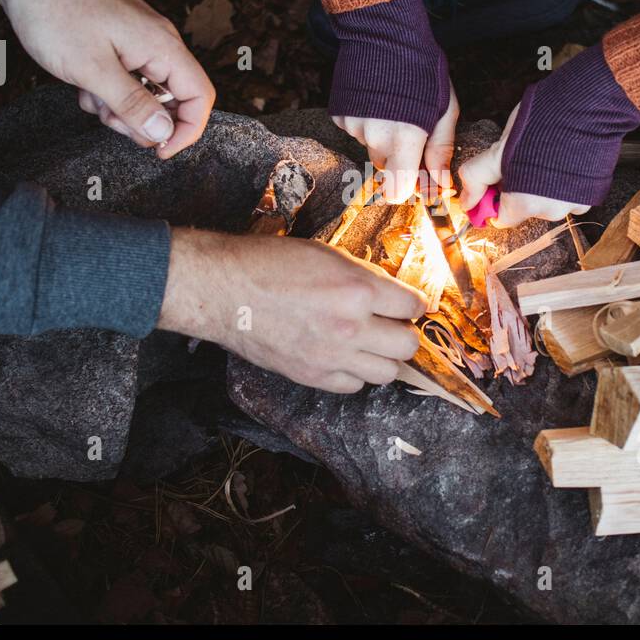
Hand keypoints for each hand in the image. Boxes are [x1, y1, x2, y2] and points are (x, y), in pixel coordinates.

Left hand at [0, 0, 214, 157]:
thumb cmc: (56, 12)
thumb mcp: (93, 69)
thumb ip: (132, 104)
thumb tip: (164, 133)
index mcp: (161, 46)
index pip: (200, 96)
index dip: (187, 130)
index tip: (160, 151)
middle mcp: (157, 43)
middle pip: (174, 99)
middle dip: (143, 120)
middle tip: (110, 120)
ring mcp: (138, 42)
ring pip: (146, 93)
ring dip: (119, 107)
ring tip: (89, 95)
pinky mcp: (120, 43)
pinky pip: (126, 79)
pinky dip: (106, 90)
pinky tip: (82, 81)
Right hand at [158, 229, 424, 392]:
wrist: (224, 290)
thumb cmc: (268, 263)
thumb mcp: (326, 255)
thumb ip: (363, 276)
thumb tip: (391, 292)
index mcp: (357, 290)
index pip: (413, 305)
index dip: (415, 304)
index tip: (411, 305)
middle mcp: (351, 327)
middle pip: (407, 345)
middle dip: (405, 332)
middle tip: (393, 324)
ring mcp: (332, 356)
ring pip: (387, 373)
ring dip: (385, 357)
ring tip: (372, 343)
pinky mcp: (312, 376)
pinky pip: (354, 385)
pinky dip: (356, 373)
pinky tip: (346, 356)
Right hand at [328, 0, 454, 202]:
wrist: (382, 31)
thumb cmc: (421, 68)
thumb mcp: (444, 108)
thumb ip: (441, 149)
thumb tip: (440, 183)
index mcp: (405, 138)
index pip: (397, 191)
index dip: (406, 188)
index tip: (415, 178)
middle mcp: (374, 137)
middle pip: (386, 166)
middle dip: (399, 156)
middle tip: (411, 128)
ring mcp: (354, 127)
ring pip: (370, 147)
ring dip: (382, 135)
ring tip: (393, 105)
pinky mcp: (340, 116)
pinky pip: (355, 131)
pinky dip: (366, 121)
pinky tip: (375, 100)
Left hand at [459, 44, 639, 225]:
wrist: (588, 107)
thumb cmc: (541, 124)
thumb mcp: (497, 150)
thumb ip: (477, 178)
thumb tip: (466, 202)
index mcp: (524, 205)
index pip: (500, 219)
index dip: (494, 199)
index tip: (496, 181)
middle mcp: (550, 211)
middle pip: (524, 209)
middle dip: (518, 188)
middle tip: (519, 159)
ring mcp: (574, 204)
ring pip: (547, 202)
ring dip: (542, 184)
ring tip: (544, 156)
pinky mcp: (592, 194)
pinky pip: (570, 195)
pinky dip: (565, 183)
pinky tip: (563, 161)